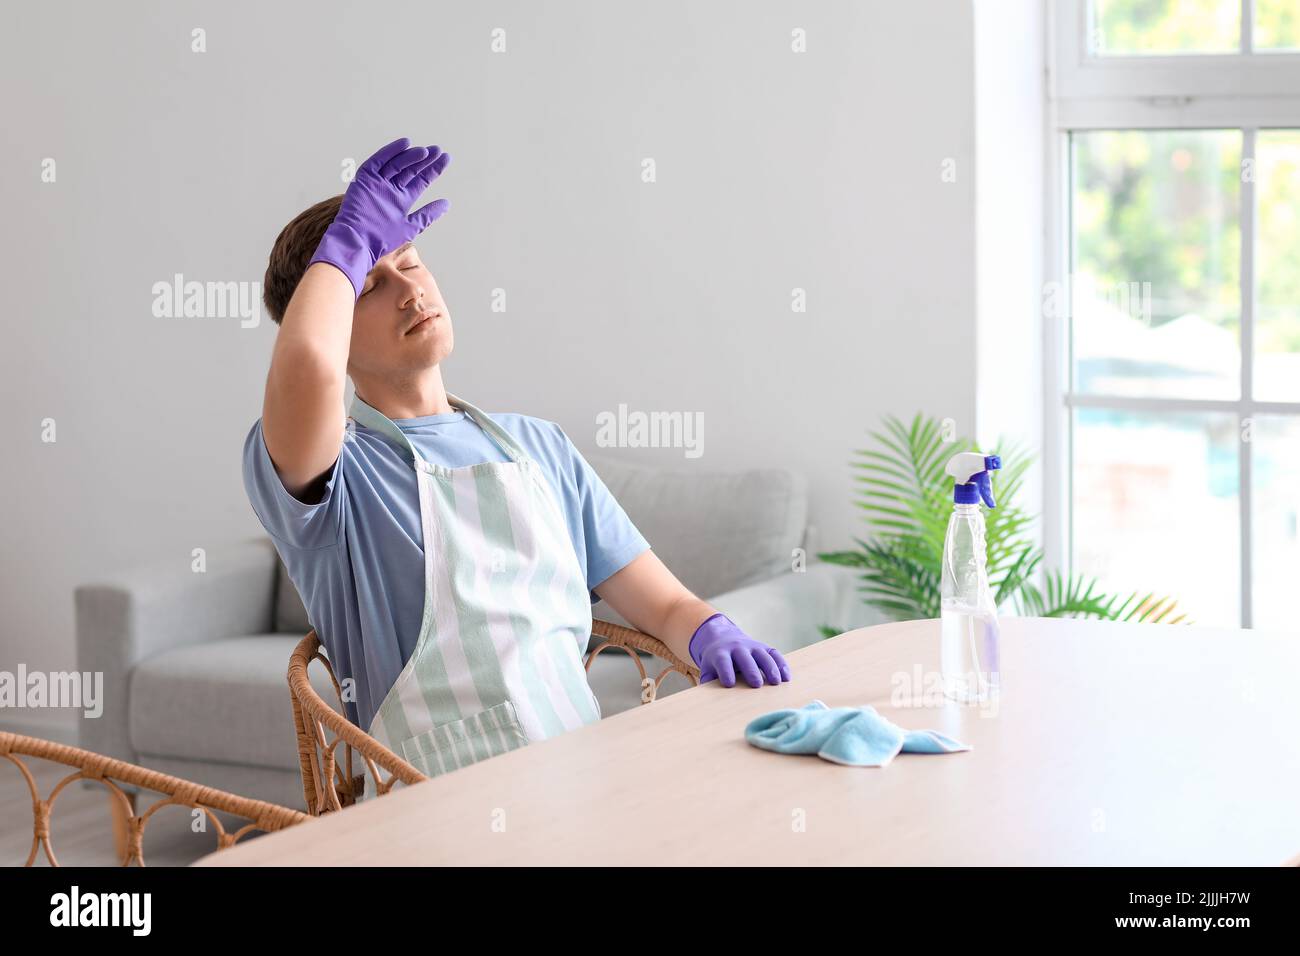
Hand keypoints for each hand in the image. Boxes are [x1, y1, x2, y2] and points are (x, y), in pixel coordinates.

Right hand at [310, 137, 451, 297]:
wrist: (358, 241)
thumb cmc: (382, 239)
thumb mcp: (410, 226)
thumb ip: (428, 214)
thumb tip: (447, 204)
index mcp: (401, 199)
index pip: (420, 180)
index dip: (432, 170)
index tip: (445, 159)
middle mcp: (391, 189)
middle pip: (410, 169)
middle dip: (425, 160)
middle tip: (438, 151)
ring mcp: (378, 183)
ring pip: (397, 164)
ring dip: (411, 156)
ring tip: (426, 151)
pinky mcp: (365, 179)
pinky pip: (378, 161)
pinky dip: (391, 152)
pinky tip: (405, 144)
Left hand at [689, 613, 791, 687]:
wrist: (724, 639)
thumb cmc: (716, 661)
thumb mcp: (708, 668)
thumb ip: (707, 681)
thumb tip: (707, 698)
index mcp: (720, 653)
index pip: (723, 661)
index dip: (726, 671)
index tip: (729, 684)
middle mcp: (737, 647)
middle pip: (745, 658)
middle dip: (751, 670)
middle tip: (756, 684)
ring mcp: (752, 646)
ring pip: (763, 655)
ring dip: (771, 668)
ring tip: (776, 682)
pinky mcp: (764, 647)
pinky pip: (774, 653)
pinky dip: (781, 664)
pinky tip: (786, 676)